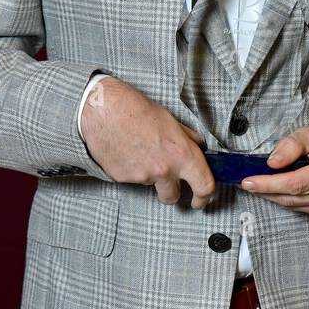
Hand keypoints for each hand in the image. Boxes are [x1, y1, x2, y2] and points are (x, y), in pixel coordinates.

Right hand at [81, 77, 214, 209]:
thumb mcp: (170, 120)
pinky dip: (131, 169)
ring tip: (140, 152)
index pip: (204, 185)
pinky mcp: (122, 178)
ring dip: (149, 176)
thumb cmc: (136, 110)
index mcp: (181, 154)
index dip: (204, 196)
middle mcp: (163, 169)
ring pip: (150, 185)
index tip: (201, 199)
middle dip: (172, 192)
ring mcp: (142, 177)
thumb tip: (197, 147)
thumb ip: (187, 139)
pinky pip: (132, 179)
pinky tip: (127, 151)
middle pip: (173, 196)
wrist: (104, 110)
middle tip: (168, 182)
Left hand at [237, 123, 308, 216]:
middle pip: (292, 197)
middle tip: (245, 182)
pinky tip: (276, 191)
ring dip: (273, 196)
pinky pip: (301, 209)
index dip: (268, 184)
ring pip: (294, 205)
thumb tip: (272, 163)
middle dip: (265, 190)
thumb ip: (291, 145)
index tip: (248, 182)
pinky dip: (286, 200)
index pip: (295, 183)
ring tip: (258, 185)